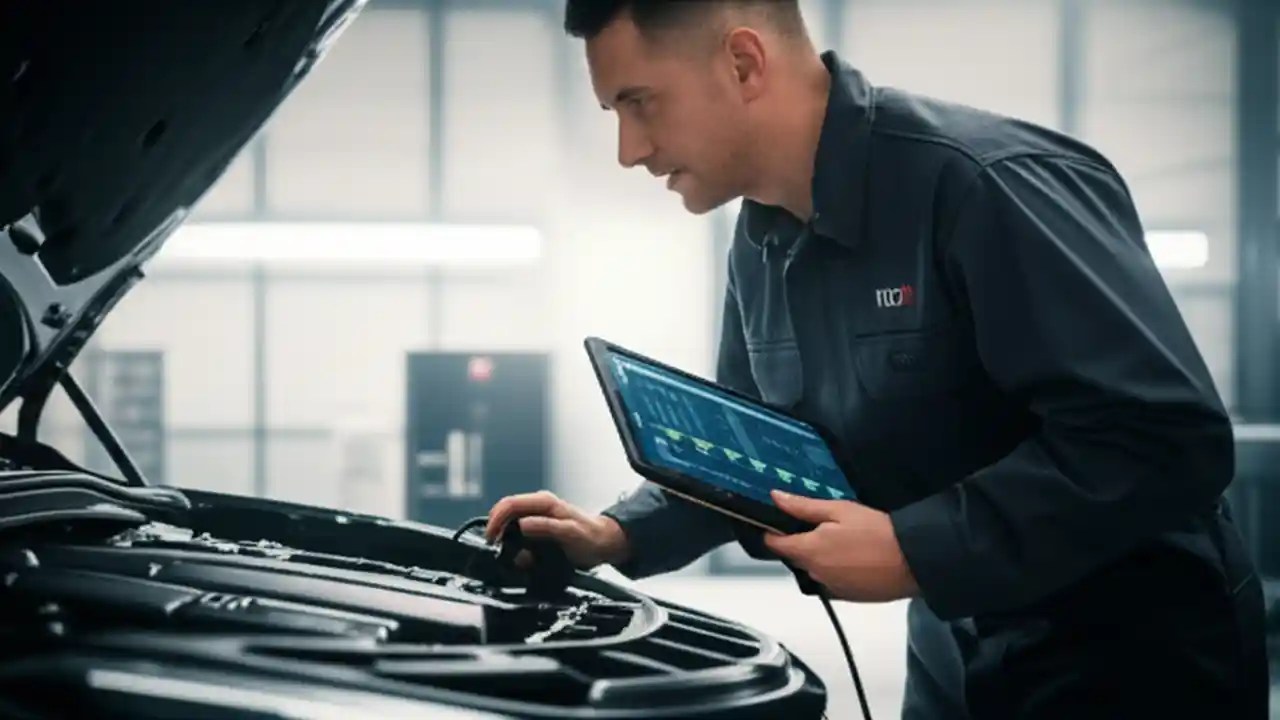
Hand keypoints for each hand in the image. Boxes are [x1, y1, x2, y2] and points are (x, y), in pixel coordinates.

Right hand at [484, 490, 630, 569]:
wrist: (605, 543)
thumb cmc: (591, 537)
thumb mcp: (571, 533)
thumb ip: (547, 527)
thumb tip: (522, 524)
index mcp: (544, 502)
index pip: (509, 504)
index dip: (495, 519)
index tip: (491, 538)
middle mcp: (537, 507)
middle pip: (505, 514)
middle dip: (498, 532)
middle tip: (498, 551)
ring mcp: (537, 517)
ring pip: (509, 526)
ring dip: (507, 542)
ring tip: (516, 559)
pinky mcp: (538, 529)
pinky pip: (518, 536)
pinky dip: (517, 549)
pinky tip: (525, 560)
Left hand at [764, 490, 918, 602]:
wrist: (913, 561)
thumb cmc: (877, 531)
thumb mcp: (839, 510)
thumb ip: (803, 506)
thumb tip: (775, 497)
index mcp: (809, 551)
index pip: (775, 545)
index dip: (772, 532)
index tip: (777, 522)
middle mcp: (815, 573)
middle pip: (795, 557)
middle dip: (801, 542)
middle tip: (823, 525)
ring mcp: (831, 588)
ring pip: (814, 569)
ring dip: (819, 557)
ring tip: (843, 541)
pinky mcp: (847, 597)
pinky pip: (831, 581)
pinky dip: (835, 570)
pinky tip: (854, 558)